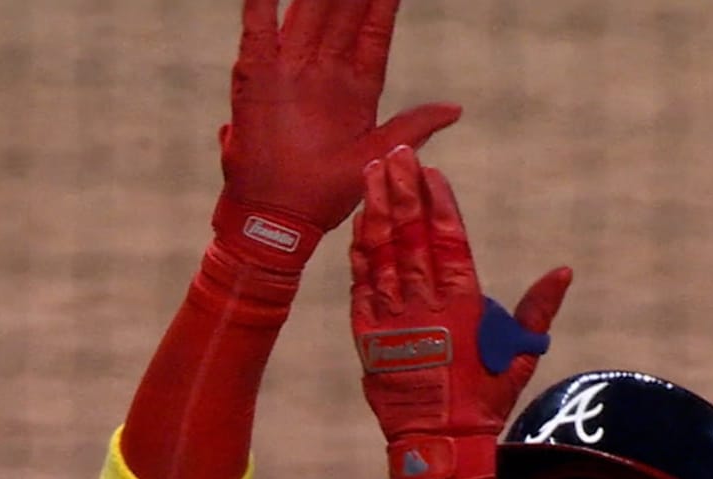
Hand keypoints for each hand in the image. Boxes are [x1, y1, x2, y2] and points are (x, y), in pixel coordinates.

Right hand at [214, 0, 461, 266]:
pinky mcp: (256, 81)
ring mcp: (289, 73)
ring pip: (306, 14)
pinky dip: (261, 6)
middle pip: (341, 13)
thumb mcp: (377, 157)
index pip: (374, 31)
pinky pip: (258, 33)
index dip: (385, 2)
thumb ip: (412, 127)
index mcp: (355, 88)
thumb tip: (455, 108)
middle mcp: (322, 72)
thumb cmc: (325, 195)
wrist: (277, 221)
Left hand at [350, 146, 570, 478]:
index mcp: (464, 307)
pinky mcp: (369, 337)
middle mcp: (426, 307)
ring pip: (382, 255)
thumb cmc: (485, 401)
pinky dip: (359, 254)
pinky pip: (361, 287)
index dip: (439, 205)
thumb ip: (537, 310)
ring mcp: (394, 320)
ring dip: (377, 211)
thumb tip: (564, 270)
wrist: (439, 445)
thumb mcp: (519, 356)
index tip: (431, 172)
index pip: (450, 243)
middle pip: (411, 237)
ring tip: (372, 173)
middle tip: (394, 153)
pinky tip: (359, 224)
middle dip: (403, 192)